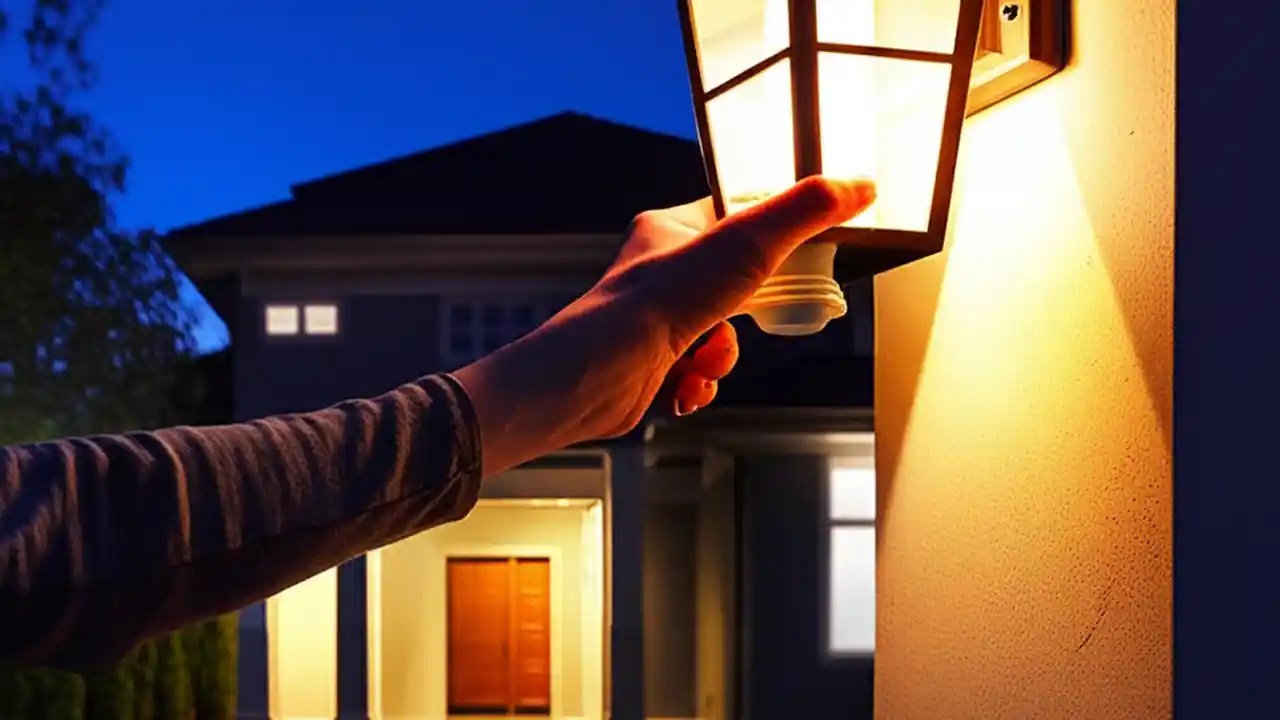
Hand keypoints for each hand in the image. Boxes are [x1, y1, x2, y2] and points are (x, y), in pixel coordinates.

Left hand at [454, 176, 876, 474]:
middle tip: (749, 317)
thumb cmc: (655, 302)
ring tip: (704, 358)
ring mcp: (652, 320)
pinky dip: (702, 383)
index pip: (733, 216)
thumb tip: (859, 186)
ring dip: (724, 354)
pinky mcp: (649, 365)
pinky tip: (687, 386)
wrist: (596, 375)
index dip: (770, 236)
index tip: (796, 253)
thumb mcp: (746, 243)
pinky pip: (698, 373)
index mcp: (670, 229)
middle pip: (734, 284)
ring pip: (719, 335)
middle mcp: (657, 271)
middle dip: (748, 313)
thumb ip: (805, 212)